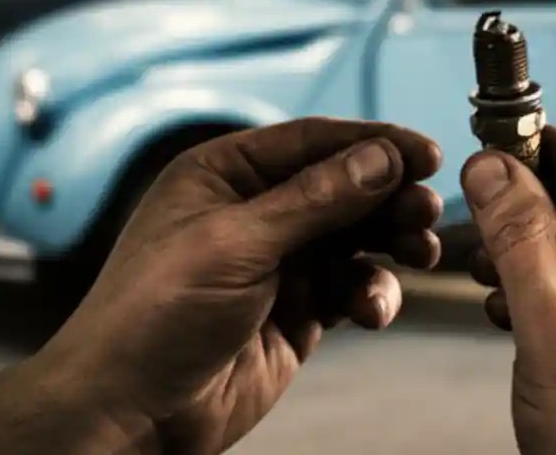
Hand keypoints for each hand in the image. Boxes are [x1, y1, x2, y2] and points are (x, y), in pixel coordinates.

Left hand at [30, 118, 443, 452]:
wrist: (129, 413)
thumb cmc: (151, 317)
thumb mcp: (236, 244)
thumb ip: (315, 199)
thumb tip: (380, 157)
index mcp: (224, 174)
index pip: (313, 142)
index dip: (373, 143)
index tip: (426, 154)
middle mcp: (254, 212)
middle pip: (343, 187)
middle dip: (389, 197)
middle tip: (425, 208)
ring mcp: (277, 263)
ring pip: (355, 238)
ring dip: (389, 243)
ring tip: (418, 252)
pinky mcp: (296, 311)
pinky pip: (351, 288)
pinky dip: (372, 294)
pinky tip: (373, 310)